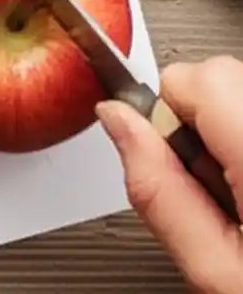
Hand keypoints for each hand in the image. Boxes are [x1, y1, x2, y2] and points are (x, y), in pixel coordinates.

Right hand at [96, 56, 242, 292]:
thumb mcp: (215, 269)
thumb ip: (157, 190)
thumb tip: (114, 120)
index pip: (192, 77)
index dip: (162, 114)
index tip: (167, 157)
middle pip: (218, 76)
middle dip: (194, 122)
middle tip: (211, 188)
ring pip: (236, 95)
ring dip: (223, 134)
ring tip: (241, 196)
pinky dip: (240, 141)